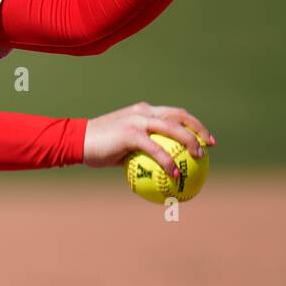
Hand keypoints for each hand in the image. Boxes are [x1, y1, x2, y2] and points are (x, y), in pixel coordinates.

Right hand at [82, 102, 215, 175]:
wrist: (76, 142)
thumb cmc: (97, 147)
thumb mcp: (122, 145)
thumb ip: (140, 150)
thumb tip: (157, 168)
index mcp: (143, 111)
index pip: (174, 114)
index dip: (193, 124)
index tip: (205, 139)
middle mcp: (143, 112)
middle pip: (179, 116)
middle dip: (198, 129)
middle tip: (209, 146)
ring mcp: (137, 121)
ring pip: (173, 128)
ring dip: (190, 142)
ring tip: (198, 158)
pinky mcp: (130, 133)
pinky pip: (156, 149)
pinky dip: (168, 161)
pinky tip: (175, 174)